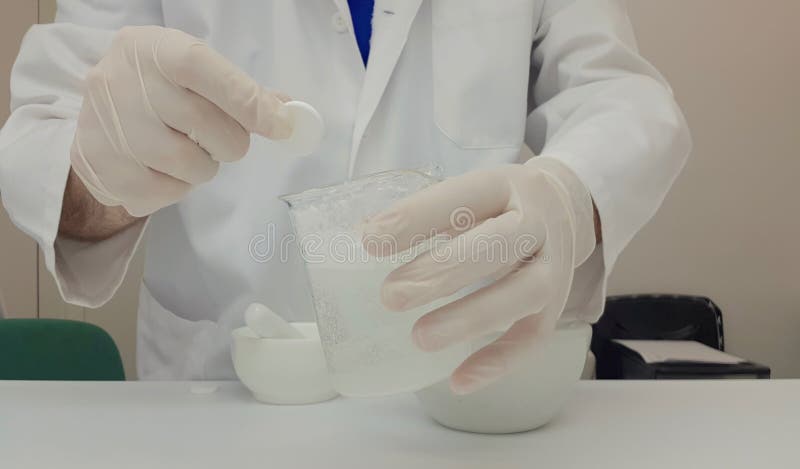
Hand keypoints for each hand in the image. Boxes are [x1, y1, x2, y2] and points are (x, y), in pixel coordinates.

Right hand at [70, 26, 292, 216]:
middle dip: (230, 141)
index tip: (281, 126)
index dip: (248, 101)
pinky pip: (165, 194)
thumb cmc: (161, 90)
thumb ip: (241, 91)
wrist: (98, 116)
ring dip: (204, 167)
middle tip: (223, 140)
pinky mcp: (100, 167)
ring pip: (188, 165)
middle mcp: (122, 81)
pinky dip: (176, 189)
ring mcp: (108, 126)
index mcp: (152, 49)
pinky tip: (162, 170)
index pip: (203, 69)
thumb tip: (286, 115)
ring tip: (187, 152)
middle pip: (203, 124)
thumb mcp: (193, 73)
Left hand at [362, 158, 596, 393]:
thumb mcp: (469, 193)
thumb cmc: (498, 205)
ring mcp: (553, 266)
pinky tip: (457, 381)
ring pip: (522, 294)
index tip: (371, 241)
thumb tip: (365, 236)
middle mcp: (537, 223)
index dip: (418, 217)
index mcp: (505, 185)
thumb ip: (426, 214)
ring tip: (420, 338)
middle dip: (442, 271)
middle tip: (391, 295)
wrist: (563, 210)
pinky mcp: (557, 306)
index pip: (464, 196)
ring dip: (470, 318)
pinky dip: (496, 363)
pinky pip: (533, 338)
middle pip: (497, 246)